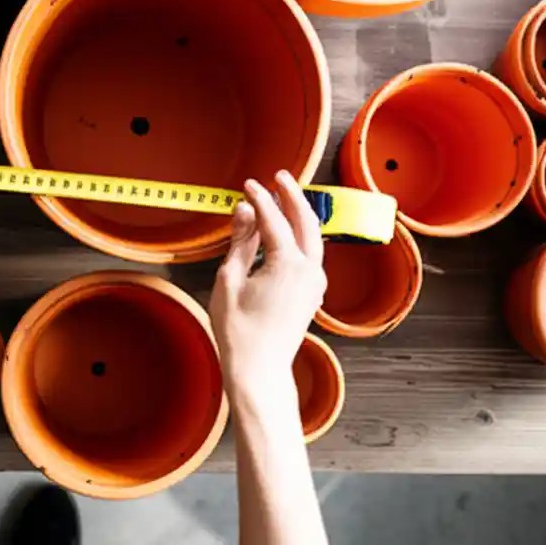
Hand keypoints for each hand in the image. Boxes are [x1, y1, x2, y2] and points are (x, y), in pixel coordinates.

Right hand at [209, 171, 326, 392]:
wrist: (259, 369)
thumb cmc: (240, 332)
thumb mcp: (230, 280)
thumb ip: (240, 242)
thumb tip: (245, 212)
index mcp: (288, 264)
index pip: (273, 219)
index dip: (260, 198)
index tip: (248, 184)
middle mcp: (309, 270)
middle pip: (305, 221)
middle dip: (293, 195)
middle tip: (279, 176)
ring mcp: (315, 282)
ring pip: (313, 237)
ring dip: (300, 214)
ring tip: (286, 196)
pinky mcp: (313, 293)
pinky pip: (311, 254)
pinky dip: (302, 235)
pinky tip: (290, 231)